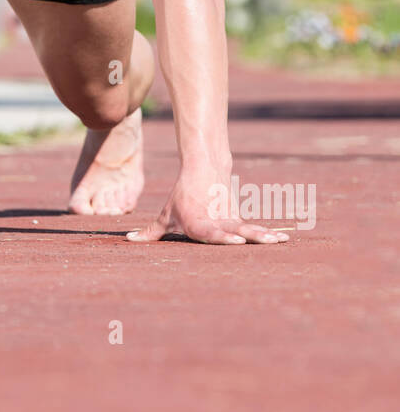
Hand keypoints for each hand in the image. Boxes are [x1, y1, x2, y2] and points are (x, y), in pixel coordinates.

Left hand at [126, 168, 289, 245]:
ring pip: (249, 229)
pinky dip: (268, 233)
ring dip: (264, 235)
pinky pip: (255, 228)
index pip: (212, 233)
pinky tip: (283, 239)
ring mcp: (230, 220)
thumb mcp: (165, 215)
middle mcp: (217, 223)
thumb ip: (150, 232)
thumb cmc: (182, 197)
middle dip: (248, 238)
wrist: (204, 169)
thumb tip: (128, 240)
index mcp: (198, 224)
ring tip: (279, 241)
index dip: (224, 238)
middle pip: (234, 232)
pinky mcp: (239, 219)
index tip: (237, 241)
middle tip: (261, 241)